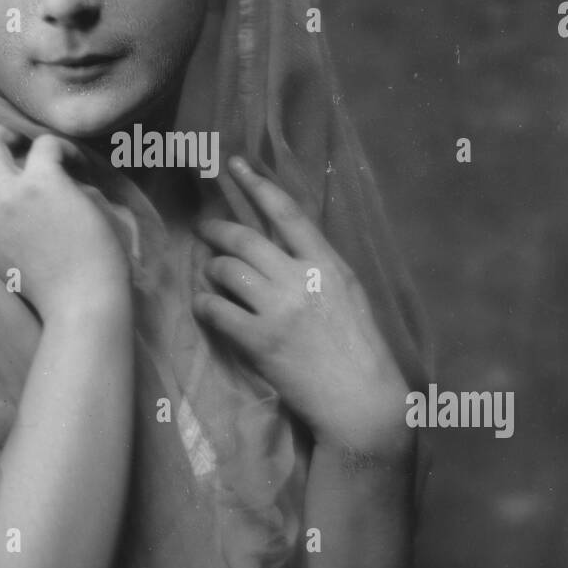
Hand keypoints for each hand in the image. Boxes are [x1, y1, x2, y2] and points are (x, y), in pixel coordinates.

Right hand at [0, 123, 131, 320]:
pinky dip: (61, 145)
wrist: (81, 303)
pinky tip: (74, 160)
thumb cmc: (54, 289)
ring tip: (26, 142)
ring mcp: (10, 195)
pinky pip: (44, 144)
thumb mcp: (3, 261)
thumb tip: (1, 189)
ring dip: (6, 133)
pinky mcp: (44, 184)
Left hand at [193, 156, 412, 460]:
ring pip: (226, 270)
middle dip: (218, 230)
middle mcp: (301, 280)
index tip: (235, 165)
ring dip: (212, 269)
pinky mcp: (259, 342)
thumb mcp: (350, 295)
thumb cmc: (360, 350)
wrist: (362, 403)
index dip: (258, 185)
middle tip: (206, 230)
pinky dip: (206, 304)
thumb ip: (319, 267)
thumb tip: (285, 243)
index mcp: (329, 265)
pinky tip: (207, 307)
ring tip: (212, 275)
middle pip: (245, 239)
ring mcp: (278, 311)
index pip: (288, 213)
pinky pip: (217, 310)